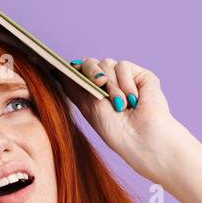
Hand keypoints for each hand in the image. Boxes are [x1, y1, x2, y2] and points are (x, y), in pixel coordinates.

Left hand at [65, 57, 188, 183]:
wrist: (141, 139)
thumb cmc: (115, 130)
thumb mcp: (88, 106)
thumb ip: (75, 86)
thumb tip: (60, 68)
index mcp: (94, 94)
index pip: (80, 73)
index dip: (73, 69)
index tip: (65, 68)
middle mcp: (109, 85)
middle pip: (90, 63)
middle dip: (92, 73)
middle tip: (100, 86)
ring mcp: (125, 79)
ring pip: (106, 63)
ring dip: (111, 86)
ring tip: (120, 106)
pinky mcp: (141, 76)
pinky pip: (124, 66)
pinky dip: (125, 83)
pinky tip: (133, 100)